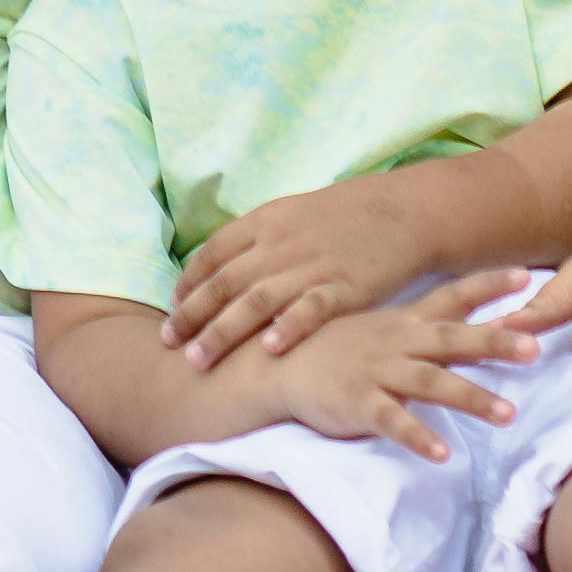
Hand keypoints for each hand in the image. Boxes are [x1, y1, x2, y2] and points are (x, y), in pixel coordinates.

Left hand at [164, 175, 437, 364]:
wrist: (401, 212)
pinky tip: (269, 350)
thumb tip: (220, 267)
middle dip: (193, 315)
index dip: (189, 284)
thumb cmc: (343, 217)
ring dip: (224, 332)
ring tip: (199, 359)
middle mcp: (280, 242)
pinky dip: (288, 328)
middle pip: (226, 282)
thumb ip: (257, 239)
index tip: (172, 310)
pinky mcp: (344, 286)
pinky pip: (310, 309)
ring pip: (256, 301)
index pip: (213, 254)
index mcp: (265, 221)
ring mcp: (311, 265)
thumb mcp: (292, 214)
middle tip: (169, 343)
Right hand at [275, 273, 549, 458]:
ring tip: (509, 415)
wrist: (276, 365)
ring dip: (471, 397)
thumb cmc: (335, 347)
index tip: (528, 276)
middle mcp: (396, 341)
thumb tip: (473, 326)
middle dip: (494, 342)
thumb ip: (424, 329)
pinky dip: (418, 437)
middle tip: (535, 347)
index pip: (452, 297)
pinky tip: (443, 454)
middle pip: (452, 339)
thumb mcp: (380, 329)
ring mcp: (377, 371)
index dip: (488, 286)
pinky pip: (393, 421)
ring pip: (431, 382)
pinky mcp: (358, 404)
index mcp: (404, 321)